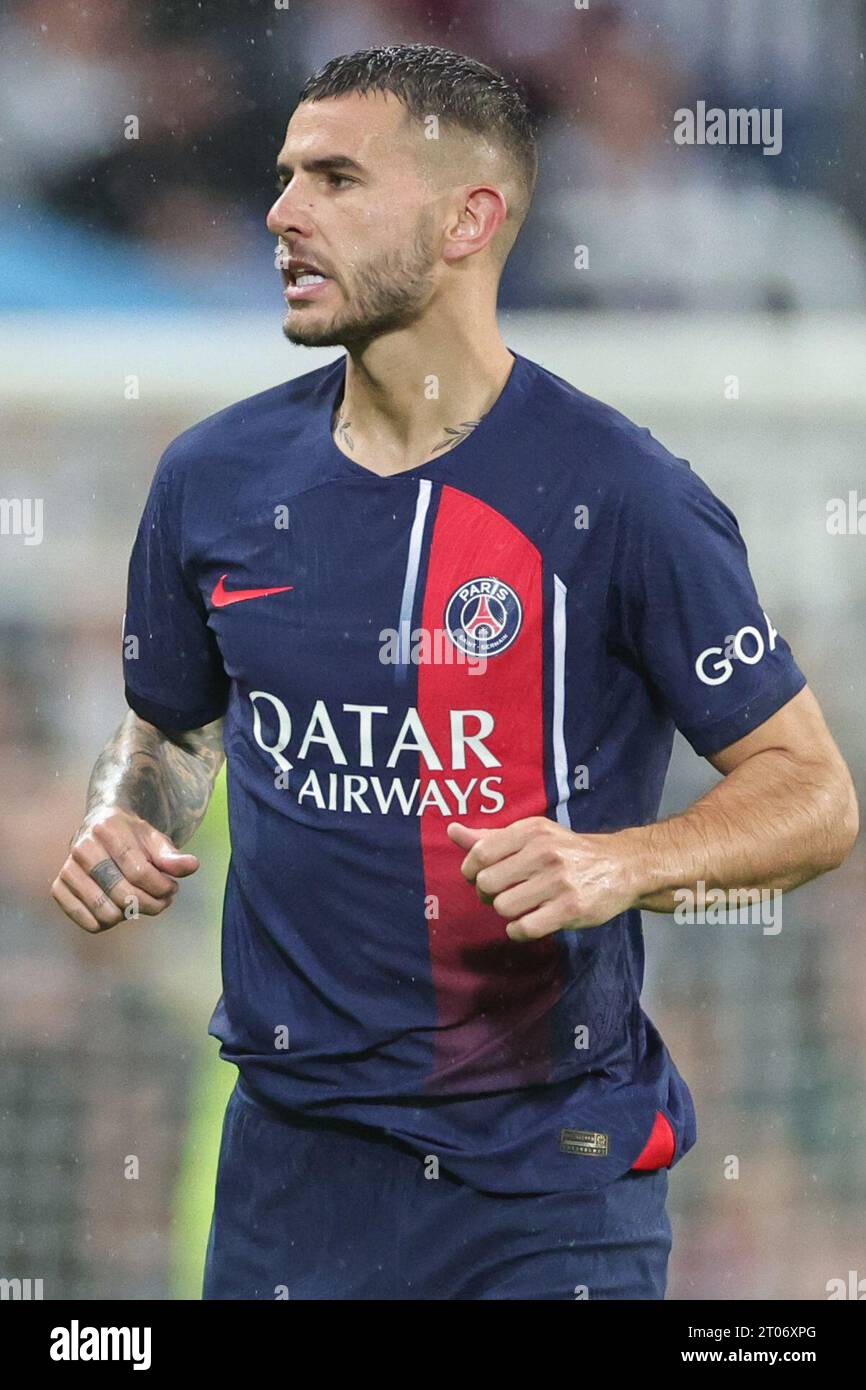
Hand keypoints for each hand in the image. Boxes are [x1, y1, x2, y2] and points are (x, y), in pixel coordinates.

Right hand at [51, 807, 198, 933]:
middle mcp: (82, 846)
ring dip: (131, 915)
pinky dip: (108, 923)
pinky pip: (86, 921)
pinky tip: (119, 910)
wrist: (100, 829)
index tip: (172, 889)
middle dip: (151, 904)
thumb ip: (173, 856)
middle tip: (162, 901)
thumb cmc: (132, 838)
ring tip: (140, 903)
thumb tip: (191, 866)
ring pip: (106, 911)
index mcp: (108, 828)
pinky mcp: (58, 887)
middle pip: (123, 894)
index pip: (139, 871)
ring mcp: (67, 868)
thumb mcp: (156, 841)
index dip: (161, 887)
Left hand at [447, 816, 639, 941]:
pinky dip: (519, 930)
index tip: (479, 878)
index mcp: (531, 831)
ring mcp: (558, 881)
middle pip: (487, 883)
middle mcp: (544, 853)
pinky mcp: (570, 908)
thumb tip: (451, 830)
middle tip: (503, 894)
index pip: (480, 853)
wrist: (620, 866)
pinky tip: (530, 922)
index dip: (471, 872)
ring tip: (522, 906)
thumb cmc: (567, 851)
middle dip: (488, 894)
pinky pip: (524, 928)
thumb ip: (490, 837)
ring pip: (503, 907)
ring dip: (507, 913)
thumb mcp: (532, 836)